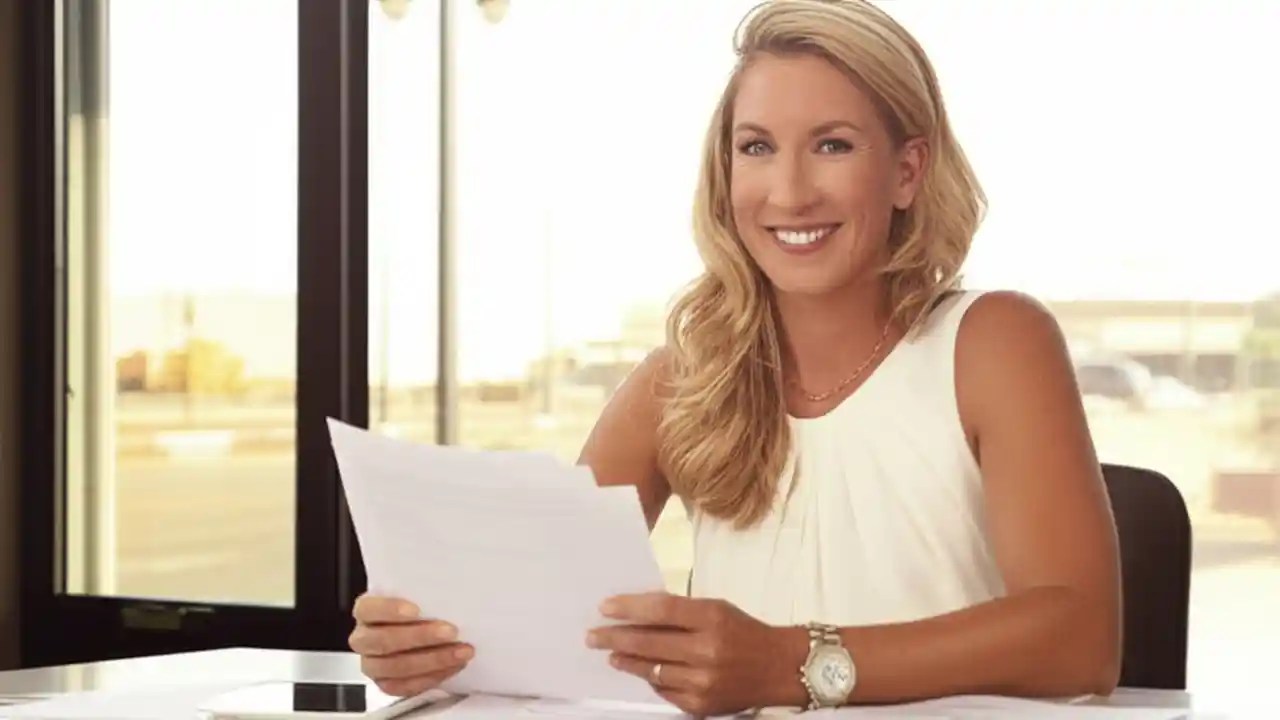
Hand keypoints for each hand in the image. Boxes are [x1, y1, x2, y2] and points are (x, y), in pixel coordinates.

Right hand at [348, 594, 473, 696]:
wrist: (425, 634)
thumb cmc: (421, 609)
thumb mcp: (420, 594)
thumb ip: (424, 592)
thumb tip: (450, 589)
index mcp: (365, 611)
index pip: (368, 609)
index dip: (389, 610)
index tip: (417, 610)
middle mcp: (363, 639)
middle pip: (383, 641)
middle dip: (420, 637)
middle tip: (450, 631)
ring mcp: (372, 665)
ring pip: (395, 667)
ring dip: (433, 660)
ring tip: (461, 652)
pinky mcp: (386, 684)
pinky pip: (406, 686)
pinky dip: (432, 677)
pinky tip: (453, 666)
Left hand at [587, 593, 794, 716]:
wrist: (779, 668)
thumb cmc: (744, 631)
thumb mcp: (715, 609)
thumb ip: (679, 611)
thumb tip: (636, 613)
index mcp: (712, 618)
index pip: (660, 611)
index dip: (628, 608)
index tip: (604, 607)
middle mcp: (706, 651)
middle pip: (648, 643)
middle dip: (614, 638)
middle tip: (593, 635)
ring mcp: (702, 682)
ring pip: (651, 671)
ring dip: (627, 661)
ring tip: (612, 654)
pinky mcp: (701, 706)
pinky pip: (665, 692)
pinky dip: (652, 680)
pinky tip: (643, 671)